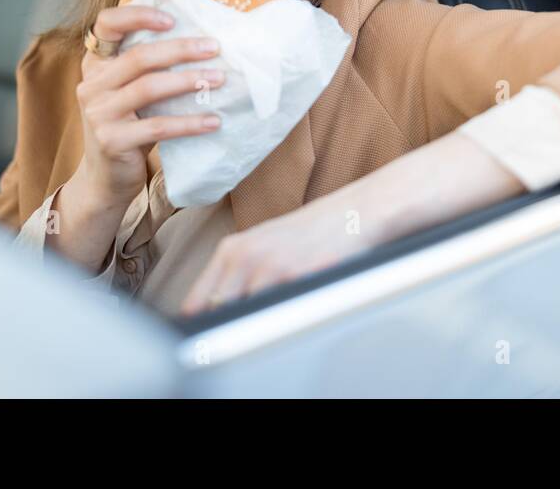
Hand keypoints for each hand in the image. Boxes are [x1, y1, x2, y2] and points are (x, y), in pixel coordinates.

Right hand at [47, 4, 224, 275]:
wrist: (105, 180)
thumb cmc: (130, 127)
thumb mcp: (132, 94)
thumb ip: (149, 70)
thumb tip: (203, 46)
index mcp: (95, 65)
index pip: (106, 25)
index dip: (137, 16)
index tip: (172, 19)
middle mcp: (91, 85)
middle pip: (138, 57)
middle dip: (181, 49)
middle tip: (214, 47)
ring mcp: (98, 114)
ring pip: (148, 88)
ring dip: (188, 81)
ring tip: (219, 79)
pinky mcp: (111, 142)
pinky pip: (157, 127)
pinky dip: (189, 123)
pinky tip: (214, 121)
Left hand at [179, 131, 525, 314]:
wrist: (363, 211)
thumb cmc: (321, 232)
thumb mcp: (272, 246)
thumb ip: (242, 276)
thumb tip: (220, 314)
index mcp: (233, 248)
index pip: (196, 302)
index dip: (197, 327)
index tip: (203, 340)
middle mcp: (243, 255)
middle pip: (212, 314)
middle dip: (218, 334)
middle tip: (226, 348)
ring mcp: (266, 266)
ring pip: (237, 318)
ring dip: (245, 333)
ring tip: (254, 343)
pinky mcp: (293, 276)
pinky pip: (270, 315)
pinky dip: (271, 328)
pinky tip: (285, 325)